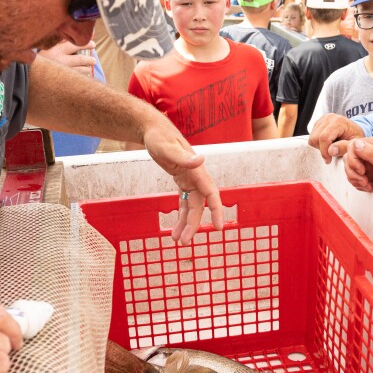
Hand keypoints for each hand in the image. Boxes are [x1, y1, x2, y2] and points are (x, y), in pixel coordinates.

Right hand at [34, 39, 96, 77]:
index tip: (93, 44)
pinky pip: (75, 80)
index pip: (74, 44)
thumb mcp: (46, 47)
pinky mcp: (61, 82)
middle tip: (93, 60)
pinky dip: (80, 78)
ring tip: (89, 69)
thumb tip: (76, 35)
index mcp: (55, 50)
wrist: (27, 75)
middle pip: (80, 59)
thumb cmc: (38, 58)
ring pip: (79, 71)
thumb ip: (60, 41)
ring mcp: (60, 73)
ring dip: (86, 70)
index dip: (86, 44)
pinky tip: (82, 77)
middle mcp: (58, 61)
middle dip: (89, 60)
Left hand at [142, 120, 225, 244]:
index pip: (211, 194)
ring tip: (177, 241)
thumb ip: (184, 157)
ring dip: (186, 224)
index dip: (216, 211)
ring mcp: (190, 180)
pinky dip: (181, 216)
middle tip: (184, 242)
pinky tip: (175, 229)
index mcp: (197, 171)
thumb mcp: (168, 148)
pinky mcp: (182, 182)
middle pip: (199, 206)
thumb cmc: (160, 137)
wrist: (153, 130)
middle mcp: (196, 177)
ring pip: (191, 207)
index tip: (219, 228)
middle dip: (193, 224)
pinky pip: (184, 203)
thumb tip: (201, 160)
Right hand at [307, 113, 364, 161]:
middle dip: (322, 149)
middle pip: (315, 138)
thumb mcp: (354, 144)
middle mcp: (329, 118)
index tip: (328, 160)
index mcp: (338, 121)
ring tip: (330, 147)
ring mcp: (322, 119)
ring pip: (312, 138)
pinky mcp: (318, 122)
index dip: (324, 151)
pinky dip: (318, 143)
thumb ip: (344, 148)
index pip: (324, 137)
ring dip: (319, 146)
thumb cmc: (355, 137)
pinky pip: (312, 136)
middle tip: (331, 153)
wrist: (354, 130)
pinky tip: (328, 143)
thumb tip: (330, 151)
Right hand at [340, 136, 372, 197]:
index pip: (354, 145)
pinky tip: (368, 186)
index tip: (362, 170)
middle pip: (349, 156)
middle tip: (364, 179)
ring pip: (350, 167)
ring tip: (367, 184)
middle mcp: (372, 150)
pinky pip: (355, 175)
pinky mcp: (368, 171)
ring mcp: (370, 161)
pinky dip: (358, 183)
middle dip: (353, 171)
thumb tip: (356, 143)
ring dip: (355, 178)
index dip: (353, 159)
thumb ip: (372, 153)